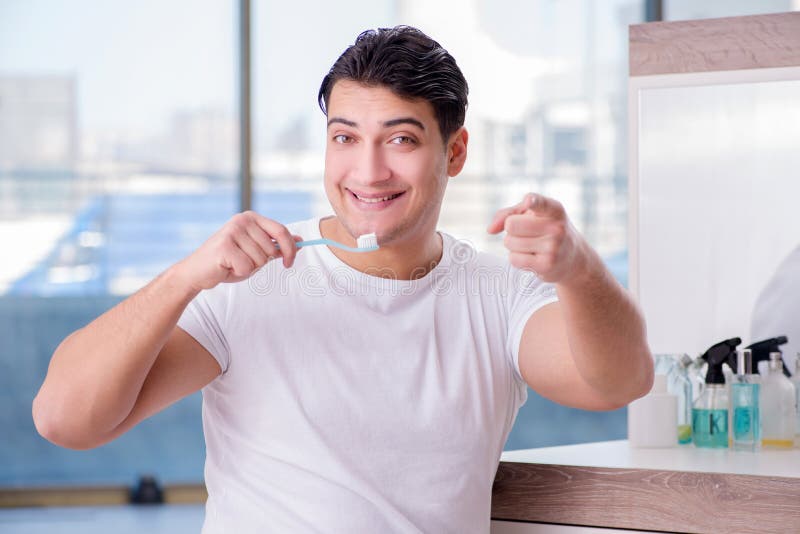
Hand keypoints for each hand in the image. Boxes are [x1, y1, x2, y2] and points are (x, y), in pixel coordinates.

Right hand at [175, 211, 302, 290]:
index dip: (290, 249)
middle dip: (261, 263)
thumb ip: (276, 245)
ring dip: (249, 268)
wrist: (197, 271)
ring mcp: (232, 231)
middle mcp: (242, 220)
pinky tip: (227, 267)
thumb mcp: (257, 252)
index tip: (289, 263)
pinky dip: (240, 272)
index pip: (281, 231)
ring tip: (234, 263)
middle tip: (243, 261)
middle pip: (272, 249)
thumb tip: (300, 240)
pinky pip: (247, 267)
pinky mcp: (225, 245)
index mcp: (251, 218)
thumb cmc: (229, 262)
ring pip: (260, 260)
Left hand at [487, 193, 587, 283]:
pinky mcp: (546, 265)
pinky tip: (533, 258)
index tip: (529, 201)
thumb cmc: (546, 231)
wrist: (572, 259)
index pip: (541, 203)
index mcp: (554, 210)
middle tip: (528, 234)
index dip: (532, 202)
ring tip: (532, 246)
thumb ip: (508, 213)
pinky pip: (513, 259)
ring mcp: (553, 247)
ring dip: (514, 245)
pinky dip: (517, 258)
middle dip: (512, 230)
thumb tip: (490, 230)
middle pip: (511, 225)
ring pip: (509, 243)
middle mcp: (556, 227)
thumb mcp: (533, 215)